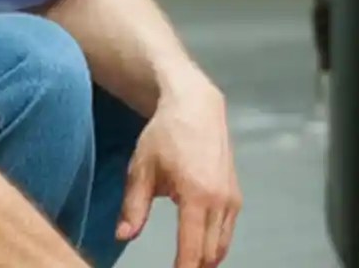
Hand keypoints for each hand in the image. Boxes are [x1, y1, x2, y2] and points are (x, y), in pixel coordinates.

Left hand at [116, 80, 241, 266]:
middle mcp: (220, 200)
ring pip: (221, 246)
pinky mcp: (235, 194)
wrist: (195, 106)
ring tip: (184, 265)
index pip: (191, 250)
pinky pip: (226, 231)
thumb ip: (133, 206)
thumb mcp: (142, 169)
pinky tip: (196, 248)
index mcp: (197, 196)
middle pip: (209, 254)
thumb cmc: (165, 134)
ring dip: (204, 260)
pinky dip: (213, 245)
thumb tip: (123, 236)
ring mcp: (231, 198)